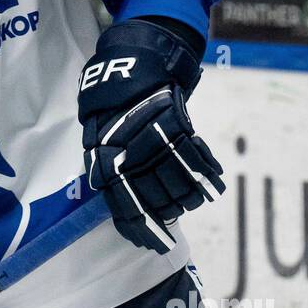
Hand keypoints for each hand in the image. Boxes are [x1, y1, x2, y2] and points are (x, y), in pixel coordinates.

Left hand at [78, 21, 224, 253]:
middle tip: (172, 223)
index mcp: (106, 160)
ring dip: (187, 197)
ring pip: (178, 182)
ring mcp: (156, 140)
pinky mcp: (177, 124)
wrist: (131, 63)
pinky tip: (212, 183)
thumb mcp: (95, 135)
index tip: (151, 244)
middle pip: (156, 198)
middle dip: (166, 214)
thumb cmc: (110, 104)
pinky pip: (195, 156)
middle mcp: (131, 154)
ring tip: (191, 203)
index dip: (139, 227)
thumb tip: (115, 200)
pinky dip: (206, 171)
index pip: (124, 205)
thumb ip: (105, 168)